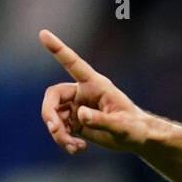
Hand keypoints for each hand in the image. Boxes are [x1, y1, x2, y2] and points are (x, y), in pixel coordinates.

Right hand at [38, 29, 147, 154]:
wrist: (138, 139)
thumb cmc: (135, 127)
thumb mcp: (122, 126)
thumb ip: (102, 120)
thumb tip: (80, 115)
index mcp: (95, 85)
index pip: (73, 64)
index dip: (58, 49)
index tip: (43, 33)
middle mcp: (82, 93)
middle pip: (53, 97)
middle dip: (50, 114)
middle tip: (55, 130)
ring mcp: (77, 107)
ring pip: (54, 116)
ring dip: (58, 133)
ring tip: (74, 146)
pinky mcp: (76, 122)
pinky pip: (60, 129)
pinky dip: (64, 140)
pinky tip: (77, 148)